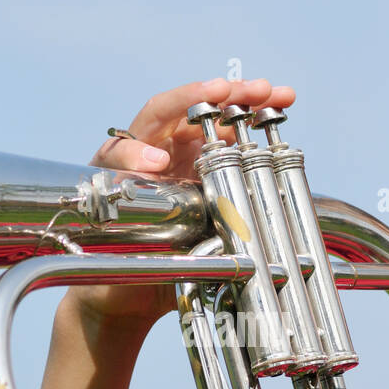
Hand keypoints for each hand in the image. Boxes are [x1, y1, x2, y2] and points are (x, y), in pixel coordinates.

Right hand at [65, 77, 297, 328]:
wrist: (130, 299)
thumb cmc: (174, 262)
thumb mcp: (216, 229)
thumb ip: (239, 206)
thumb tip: (284, 190)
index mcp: (190, 156)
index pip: (220, 119)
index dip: (253, 105)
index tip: (284, 98)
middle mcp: (161, 149)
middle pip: (190, 107)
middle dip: (226, 93)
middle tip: (258, 90)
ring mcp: (132, 160)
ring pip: (151, 118)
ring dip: (182, 104)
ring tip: (214, 98)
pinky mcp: (104, 180)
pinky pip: (113, 160)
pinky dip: (133, 157)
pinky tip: (156, 163)